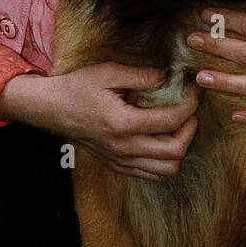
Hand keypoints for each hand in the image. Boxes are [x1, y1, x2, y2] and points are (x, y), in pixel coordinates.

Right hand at [0, 63, 198, 180]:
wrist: (50, 109)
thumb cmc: (77, 87)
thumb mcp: (107, 72)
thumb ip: (140, 75)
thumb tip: (167, 78)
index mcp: (123, 123)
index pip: (171, 120)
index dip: (190, 105)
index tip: (194, 90)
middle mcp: (124, 148)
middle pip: (175, 152)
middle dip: (190, 130)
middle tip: (189, 110)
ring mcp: (120, 160)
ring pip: (166, 170)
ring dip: (180, 149)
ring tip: (178, 127)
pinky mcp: (117, 165)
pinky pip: (151, 174)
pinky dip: (165, 161)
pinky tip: (163, 139)